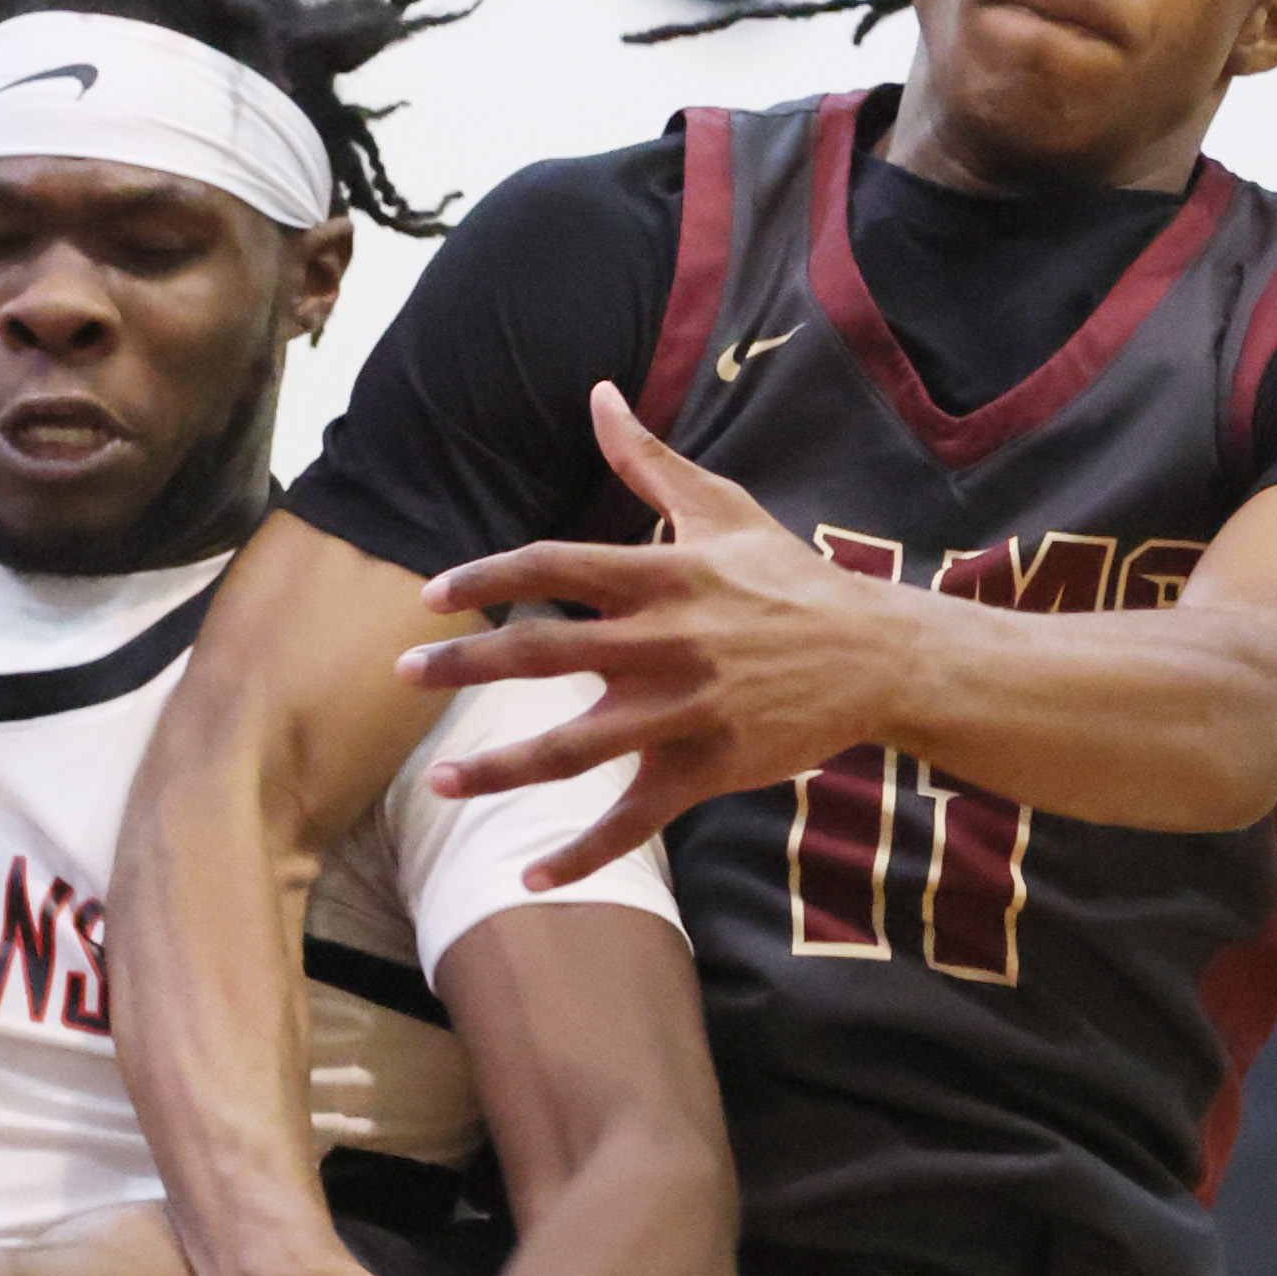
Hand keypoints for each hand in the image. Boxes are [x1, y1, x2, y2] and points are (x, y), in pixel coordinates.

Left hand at [399, 379, 895, 886]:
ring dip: (501, 769)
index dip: (487, 578)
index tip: (430, 596)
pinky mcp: (706, 768)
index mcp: (663, 576)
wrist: (874, 654)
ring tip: (439, 782)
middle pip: (544, 655)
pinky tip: (532, 881)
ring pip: (574, 748)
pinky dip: (582, 856)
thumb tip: (598, 395)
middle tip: (402, 673)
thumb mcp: (722, 509)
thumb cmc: (789, 577)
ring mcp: (683, 711)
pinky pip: (631, 820)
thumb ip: (648, 460)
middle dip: (466, 665)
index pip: (556, 567)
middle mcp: (664, 642)